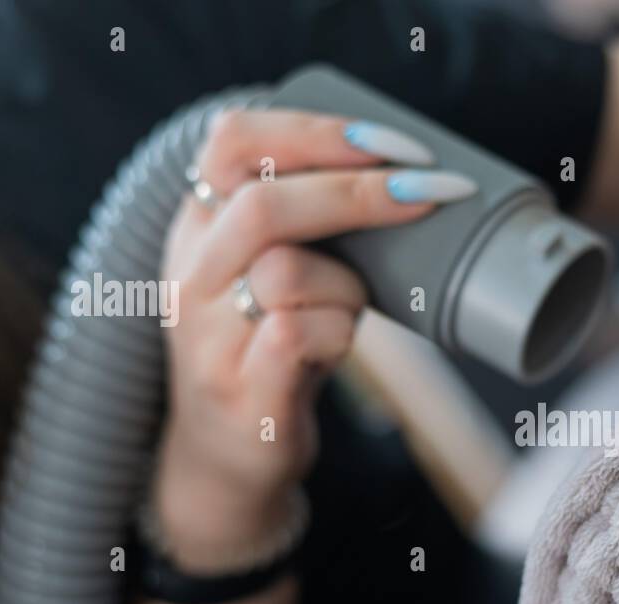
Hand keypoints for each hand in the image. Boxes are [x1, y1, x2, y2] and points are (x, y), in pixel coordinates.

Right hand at [155, 109, 474, 566]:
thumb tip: (410, 173)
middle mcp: (189, 275)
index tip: (389, 142)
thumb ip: (307, 221)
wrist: (225, 458)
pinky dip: (339, 330)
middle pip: (263, 205)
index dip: (314, 131)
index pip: (232, 141)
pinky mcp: (239, 393)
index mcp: (197, 227)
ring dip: (348, 282)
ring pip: (284, 274)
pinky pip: (296, 337)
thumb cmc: (271, 349)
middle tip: (429, 193)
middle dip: (358, 192)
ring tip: (355, 303)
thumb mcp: (273, 272)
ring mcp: (205, 338)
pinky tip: (341, 339)